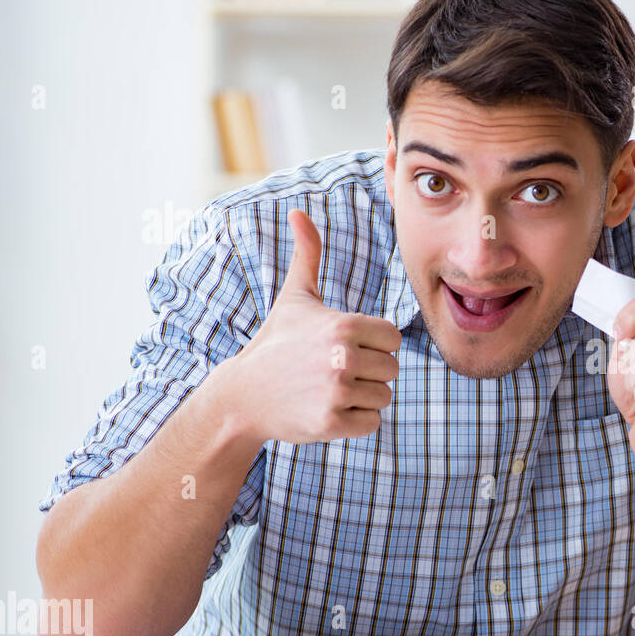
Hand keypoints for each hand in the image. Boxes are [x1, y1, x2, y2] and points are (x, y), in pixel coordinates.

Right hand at [224, 209, 401, 445]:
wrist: (242, 396)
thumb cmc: (275, 343)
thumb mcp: (294, 298)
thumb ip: (307, 256)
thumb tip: (298, 212)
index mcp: (343, 324)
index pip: (392, 338)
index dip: (373, 345)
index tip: (344, 347)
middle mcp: (342, 357)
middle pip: (392, 369)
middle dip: (369, 373)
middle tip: (332, 371)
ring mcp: (336, 391)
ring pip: (384, 397)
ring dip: (363, 398)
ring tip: (329, 390)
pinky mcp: (331, 423)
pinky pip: (372, 423)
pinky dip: (355, 421)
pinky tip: (327, 410)